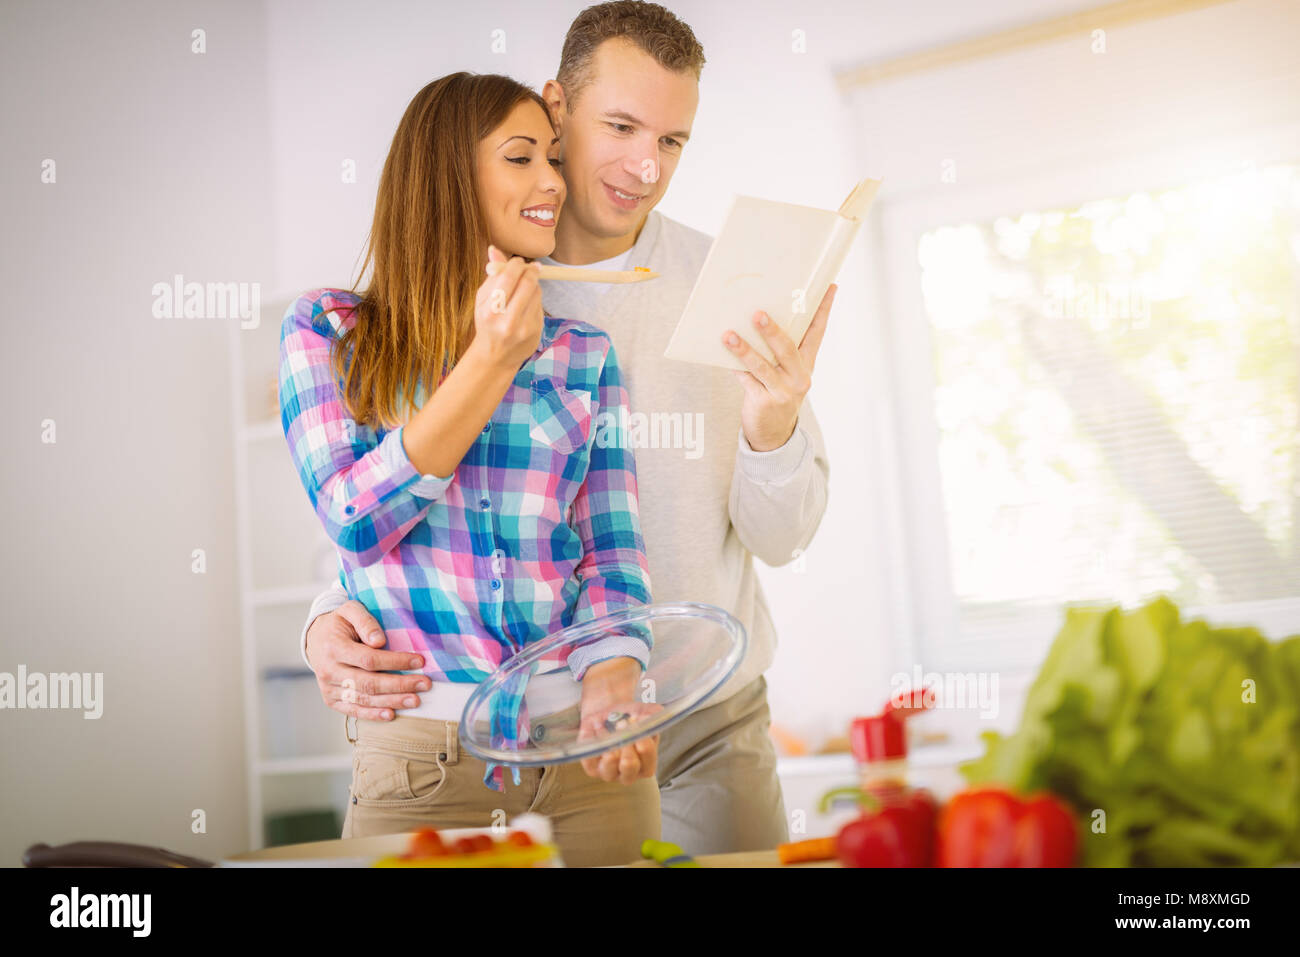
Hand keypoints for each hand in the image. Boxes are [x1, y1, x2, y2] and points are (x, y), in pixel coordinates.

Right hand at [305, 600, 428, 719]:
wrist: (316, 639)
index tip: (419, 661)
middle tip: (425, 684)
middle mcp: (329, 671)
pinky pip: (353, 711)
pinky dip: (373, 715)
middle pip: (368, 683)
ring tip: (415, 700)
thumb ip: (365, 621)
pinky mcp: (331, 700)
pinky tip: (391, 714)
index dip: (396, 661)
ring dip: (392, 701)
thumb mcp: (350, 610)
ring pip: (363, 699)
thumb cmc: (339, 623)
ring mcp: (329, 688)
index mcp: (333, 648)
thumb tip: (379, 641)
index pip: (369, 659)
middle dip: (399, 685)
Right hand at [471, 245, 543, 370]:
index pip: (508, 277)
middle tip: (530, 267)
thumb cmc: (487, 322)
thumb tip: (494, 249)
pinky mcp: (536, 332)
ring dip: (533, 284)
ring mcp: (524, 328)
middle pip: (527, 283)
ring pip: (536, 293)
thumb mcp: (483, 300)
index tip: (517, 261)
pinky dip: (535, 300)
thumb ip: (491, 275)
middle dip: (530, 270)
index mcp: (490, 310)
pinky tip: (526, 306)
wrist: (495, 357)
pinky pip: (540, 305)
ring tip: (524, 289)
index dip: (516, 264)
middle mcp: (507, 321)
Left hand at [576, 657, 661, 784]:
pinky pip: (589, 759)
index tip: (641, 735)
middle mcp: (627, 774)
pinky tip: (598, 727)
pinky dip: (594, 741)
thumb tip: (646, 719)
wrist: (608, 713)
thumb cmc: (630, 717)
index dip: (646, 752)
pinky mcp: (591, 767)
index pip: (648, 767)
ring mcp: (608, 773)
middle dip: (627, 752)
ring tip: (608, 727)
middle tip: (624, 728)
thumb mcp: (644, 713)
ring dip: (609, 745)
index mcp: (645, 766)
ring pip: (608, 770)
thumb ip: (651, 716)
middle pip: (628, 773)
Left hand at [721, 283, 836, 450]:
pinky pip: (747, 380)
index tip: (829, 287)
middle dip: (772, 330)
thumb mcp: (786, 372)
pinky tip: (723, 354)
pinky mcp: (765, 402)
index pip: (818, 332)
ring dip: (745, 349)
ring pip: (762, 366)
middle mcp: (800, 377)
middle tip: (758, 313)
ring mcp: (783, 391)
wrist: (774, 433)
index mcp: (807, 364)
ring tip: (729, 335)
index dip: (824, 310)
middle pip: (788, 349)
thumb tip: (759, 314)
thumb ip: (780, 349)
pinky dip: (735, 367)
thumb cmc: (777, 391)